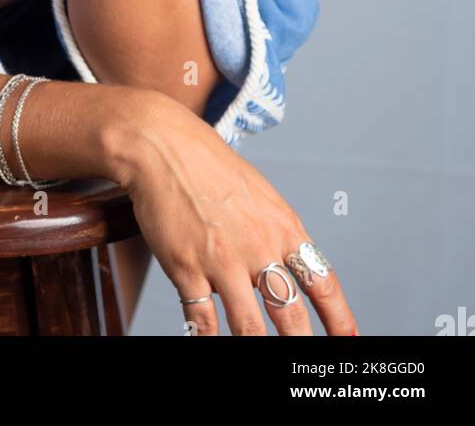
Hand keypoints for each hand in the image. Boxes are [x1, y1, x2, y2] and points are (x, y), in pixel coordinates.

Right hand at [112, 92, 358, 336]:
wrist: (162, 147)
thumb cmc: (208, 165)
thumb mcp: (259, 193)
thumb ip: (276, 231)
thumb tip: (288, 266)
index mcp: (283, 226)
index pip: (323, 282)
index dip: (340, 318)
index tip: (350, 340)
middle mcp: (259, 246)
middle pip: (291, 315)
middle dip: (302, 346)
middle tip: (307, 365)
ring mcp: (222, 260)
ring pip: (249, 328)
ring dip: (257, 349)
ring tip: (262, 359)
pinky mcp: (187, 268)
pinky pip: (202, 319)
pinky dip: (208, 339)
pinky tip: (210, 343)